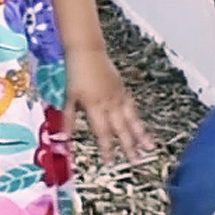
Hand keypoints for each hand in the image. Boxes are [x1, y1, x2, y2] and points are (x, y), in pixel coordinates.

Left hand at [67, 50, 151, 164]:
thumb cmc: (75, 73)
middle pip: (121, 129)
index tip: (110, 163)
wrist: (88, 51)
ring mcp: (119, 97)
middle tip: (136, 162)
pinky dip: (137, 119)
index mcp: (94, 107)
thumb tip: (63, 138)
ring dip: (141, 135)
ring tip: (151, 148)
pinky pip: (132, 108)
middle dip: (129, 147)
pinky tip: (142, 128)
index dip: (106, 149)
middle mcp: (109, 104)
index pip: (102, 133)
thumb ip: (68, 119)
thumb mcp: (68, 96)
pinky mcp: (123, 90)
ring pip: (132, 119)